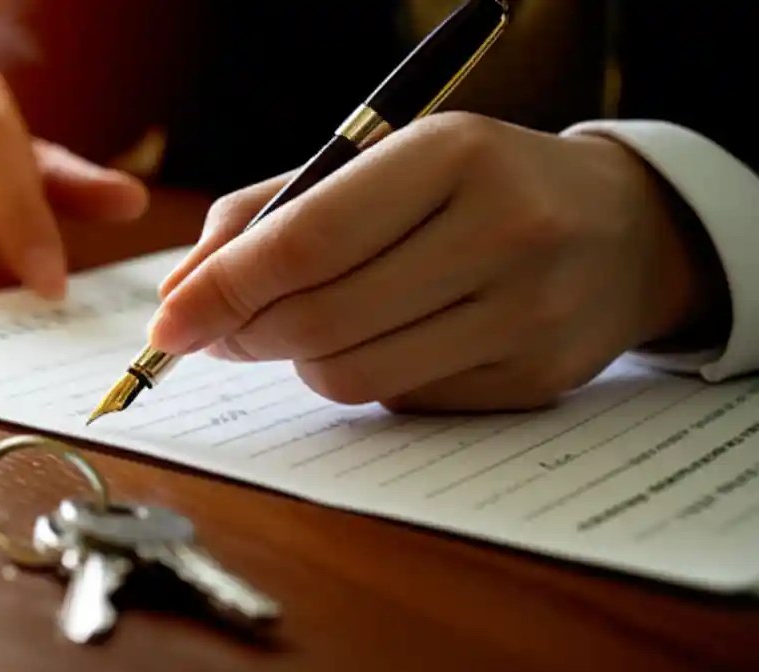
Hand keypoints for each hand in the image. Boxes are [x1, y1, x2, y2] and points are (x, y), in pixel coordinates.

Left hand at [151, 112, 714, 411]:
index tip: (166, 324)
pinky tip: (377, 337)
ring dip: (292, 360)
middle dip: (240, 334)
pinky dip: (359, 374)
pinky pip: (397, 399)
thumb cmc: (474, 185)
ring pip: (349, 375)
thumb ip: (270, 214)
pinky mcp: (529, 380)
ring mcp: (524, 315)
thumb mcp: (380, 162)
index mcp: (451, 156)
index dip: (221, 291)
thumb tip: (180, 292)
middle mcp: (499, 233)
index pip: (304, 243)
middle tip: (209, 331)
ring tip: (294, 325)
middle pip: (317, 320)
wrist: (620, 230)